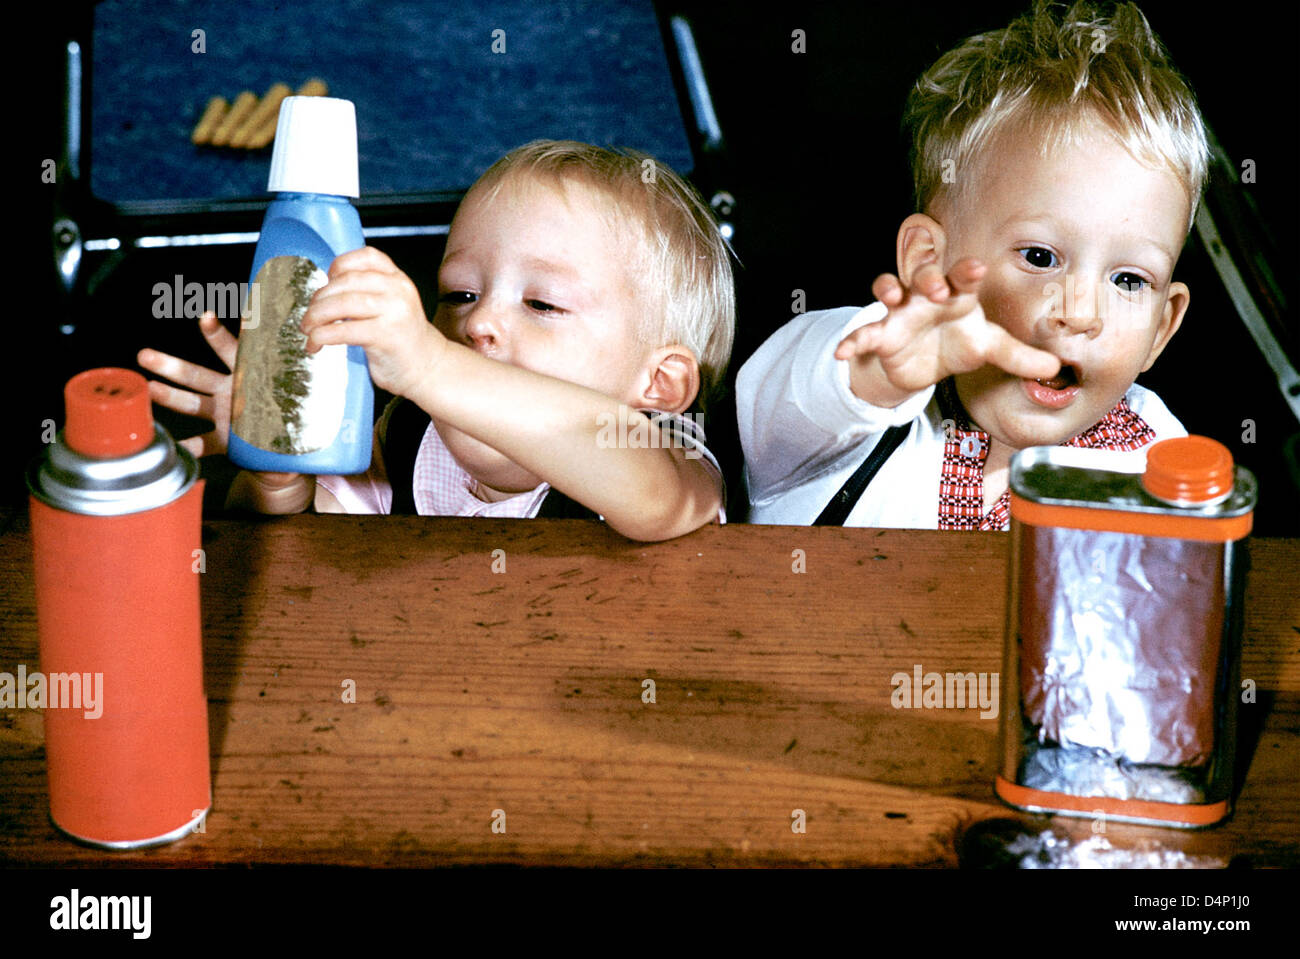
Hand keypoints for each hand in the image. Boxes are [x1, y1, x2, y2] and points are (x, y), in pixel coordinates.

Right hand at [137, 311, 298, 489]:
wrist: (292, 450)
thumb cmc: (297, 416)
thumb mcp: (305, 399)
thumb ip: (307, 389)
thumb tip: (327, 364)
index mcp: (251, 376)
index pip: (235, 350)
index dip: (222, 335)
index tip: (207, 318)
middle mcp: (232, 391)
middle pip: (198, 374)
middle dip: (171, 365)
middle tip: (145, 354)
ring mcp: (223, 413)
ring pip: (191, 402)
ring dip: (168, 397)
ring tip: (148, 389)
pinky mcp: (223, 439)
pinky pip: (204, 444)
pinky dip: (191, 447)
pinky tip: (176, 448)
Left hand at [299, 246, 447, 398]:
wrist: (427, 367)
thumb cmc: (401, 339)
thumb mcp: (390, 305)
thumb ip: (367, 291)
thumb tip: (325, 291)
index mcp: (398, 279)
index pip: (366, 257)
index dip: (340, 266)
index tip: (327, 282)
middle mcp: (399, 290)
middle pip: (347, 282)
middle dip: (319, 298)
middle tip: (309, 315)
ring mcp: (394, 312)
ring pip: (342, 304)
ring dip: (316, 317)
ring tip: (308, 329)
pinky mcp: (386, 336)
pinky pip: (343, 330)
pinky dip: (322, 336)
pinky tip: (316, 344)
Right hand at [834, 258, 1059, 405]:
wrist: (921, 365)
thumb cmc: (956, 344)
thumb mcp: (987, 349)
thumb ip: (1018, 356)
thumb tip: (1055, 368)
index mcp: (956, 295)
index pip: (962, 277)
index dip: (967, 272)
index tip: (976, 269)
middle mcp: (926, 296)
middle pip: (923, 274)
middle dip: (928, 275)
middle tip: (937, 287)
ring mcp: (901, 311)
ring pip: (889, 288)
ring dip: (889, 287)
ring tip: (891, 295)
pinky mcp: (881, 333)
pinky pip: (864, 333)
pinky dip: (853, 340)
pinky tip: (842, 352)